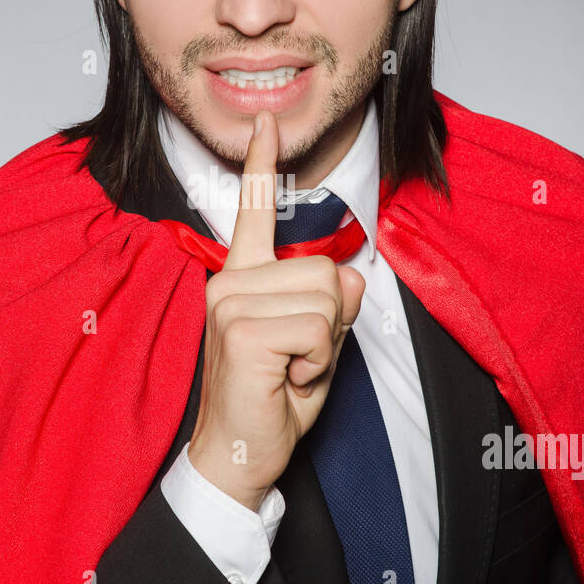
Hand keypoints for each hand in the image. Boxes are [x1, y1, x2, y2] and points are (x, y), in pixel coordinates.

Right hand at [187, 110, 365, 510]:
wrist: (235, 460)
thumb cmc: (271, 404)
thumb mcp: (317, 348)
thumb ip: (334, 306)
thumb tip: (353, 273)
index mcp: (242, 278)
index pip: (255, 211)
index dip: (263, 165)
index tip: (266, 123)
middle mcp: (230, 280)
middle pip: (327, 270)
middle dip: (332, 323)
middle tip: (297, 361)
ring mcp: (230, 301)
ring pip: (329, 296)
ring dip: (325, 344)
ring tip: (289, 371)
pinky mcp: (240, 329)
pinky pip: (319, 327)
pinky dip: (318, 361)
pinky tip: (286, 380)